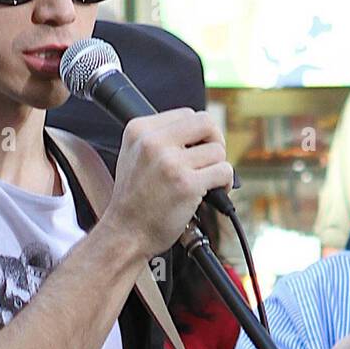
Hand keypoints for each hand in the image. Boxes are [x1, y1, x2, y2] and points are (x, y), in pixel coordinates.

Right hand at [100, 109, 232, 258]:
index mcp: (138, 130)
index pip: (187, 114)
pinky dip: (224, 184)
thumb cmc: (134, 201)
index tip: (195, 151)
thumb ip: (159, 138)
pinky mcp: (186, 184)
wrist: (125, 234)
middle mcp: (153, 142)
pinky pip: (224, 171)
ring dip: (216, 168)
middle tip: (209, 160)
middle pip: (206, 122)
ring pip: (218, 150)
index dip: (197, 133)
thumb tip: (197, 132)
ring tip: (203, 183)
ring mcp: (170, 163)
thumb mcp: (133, 156)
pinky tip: (211, 193)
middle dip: (215, 141)